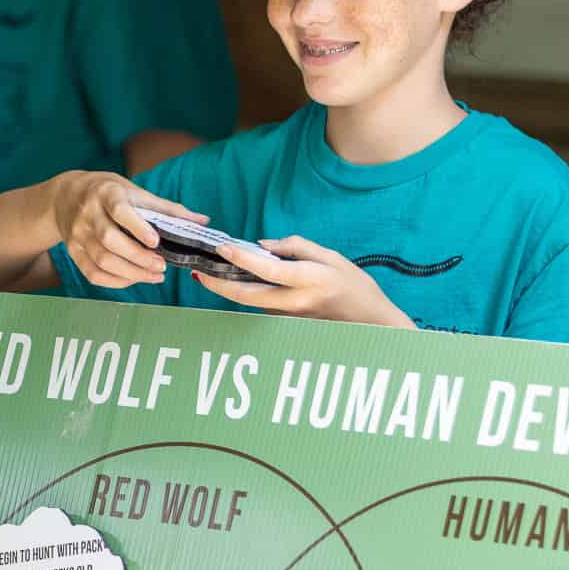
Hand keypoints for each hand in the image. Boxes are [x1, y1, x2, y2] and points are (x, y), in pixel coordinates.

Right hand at [50, 171, 209, 288]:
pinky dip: (115, 281)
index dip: (137, 227)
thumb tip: (202, 221)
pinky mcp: (73, 251)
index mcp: (106, 193)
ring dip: (131, 273)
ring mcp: (78, 234)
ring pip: (102, 261)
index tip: (156, 242)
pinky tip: (134, 279)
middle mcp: (88, 214)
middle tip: (162, 266)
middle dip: (139, 258)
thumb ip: (167, 208)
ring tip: (154, 276)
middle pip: (110, 241)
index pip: (119, 210)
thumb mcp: (134, 191)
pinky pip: (93, 273)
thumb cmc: (109, 192)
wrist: (66, 196)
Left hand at [193, 236, 416, 327]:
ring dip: (228, 290)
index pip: (268, 270)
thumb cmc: (355, 285)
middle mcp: (296, 301)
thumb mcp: (331, 256)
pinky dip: (245, 294)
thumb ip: (296, 247)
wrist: (371, 322)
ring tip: (208, 273)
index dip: (242, 260)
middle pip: (248, 296)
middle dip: (218, 285)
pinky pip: (261, 307)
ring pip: (251, 303)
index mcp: (309, 280)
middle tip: (198, 272)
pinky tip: (234, 282)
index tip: (223, 248)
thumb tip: (262, 246)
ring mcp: (291, 316)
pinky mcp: (288, 323)